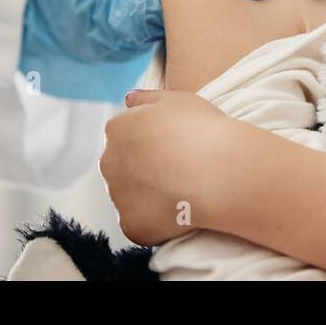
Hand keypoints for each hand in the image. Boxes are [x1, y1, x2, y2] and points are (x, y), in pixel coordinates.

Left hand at [99, 88, 240, 245]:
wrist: (216, 170)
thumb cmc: (200, 129)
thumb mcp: (176, 100)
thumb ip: (146, 99)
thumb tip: (128, 100)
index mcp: (118, 130)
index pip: (126, 136)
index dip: (152, 142)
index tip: (175, 146)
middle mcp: (109, 163)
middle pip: (122, 167)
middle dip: (143, 170)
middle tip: (178, 170)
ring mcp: (118, 197)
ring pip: (130, 197)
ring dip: (149, 196)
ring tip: (183, 192)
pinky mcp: (131, 225)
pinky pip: (141, 224)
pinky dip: (157, 221)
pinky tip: (180, 212)